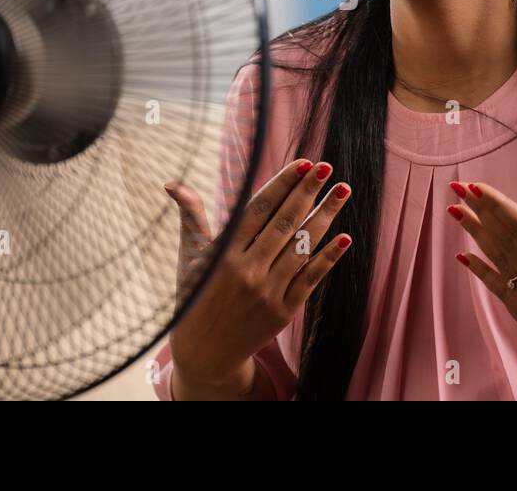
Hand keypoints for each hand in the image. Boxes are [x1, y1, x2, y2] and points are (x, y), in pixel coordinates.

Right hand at [161, 158, 352, 390]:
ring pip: (303, 247)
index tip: (304, 163)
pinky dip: (328, 258)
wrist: (204, 353)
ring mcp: (268, 292)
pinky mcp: (283, 312)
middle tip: (327, 167)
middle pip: (285, 223)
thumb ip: (191, 217)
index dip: (283, 184)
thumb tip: (171, 183)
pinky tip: (344, 237)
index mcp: (224, 253)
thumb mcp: (189, 257)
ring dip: (326, 217)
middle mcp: (247, 271)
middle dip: (308, 192)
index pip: (260, 209)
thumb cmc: (195, 295)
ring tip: (343, 191)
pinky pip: (310, 279)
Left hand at [447, 180, 516, 399]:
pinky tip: (464, 256)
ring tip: (455, 212)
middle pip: (506, 242)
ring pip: (500, 263)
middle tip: (457, 188)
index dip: (499, 207)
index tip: (477, 188)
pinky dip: (482, 272)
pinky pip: (501, 292)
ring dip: (477, 236)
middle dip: (480, 213)